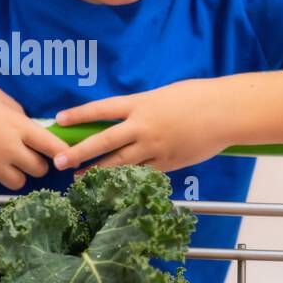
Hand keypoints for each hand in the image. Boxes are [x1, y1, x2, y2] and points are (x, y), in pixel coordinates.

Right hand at [0, 84, 70, 194]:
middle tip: (22, 158)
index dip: (64, 154)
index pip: (54, 146)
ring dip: (12, 176)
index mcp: (18, 126)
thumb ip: (16, 111)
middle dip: (34, 165)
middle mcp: (10, 149)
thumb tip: (28, 123)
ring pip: (18, 183)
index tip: (66, 159)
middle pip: (39, 170)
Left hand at [52, 78, 228, 174]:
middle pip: (102, 141)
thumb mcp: (162, 96)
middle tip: (59, 162)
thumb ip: (141, 108)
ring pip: (118, 163)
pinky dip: (125, 180)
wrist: (224, 112)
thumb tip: (124, 118)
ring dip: (96, 172)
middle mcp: (142, 126)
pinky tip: (112, 186)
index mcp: (139, 104)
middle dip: (78, 152)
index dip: (78, 114)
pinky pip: (141, 174)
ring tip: (79, 179)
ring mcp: (154, 147)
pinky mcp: (167, 163)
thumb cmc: (196, 98)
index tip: (58, 119)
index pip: (101, 109)